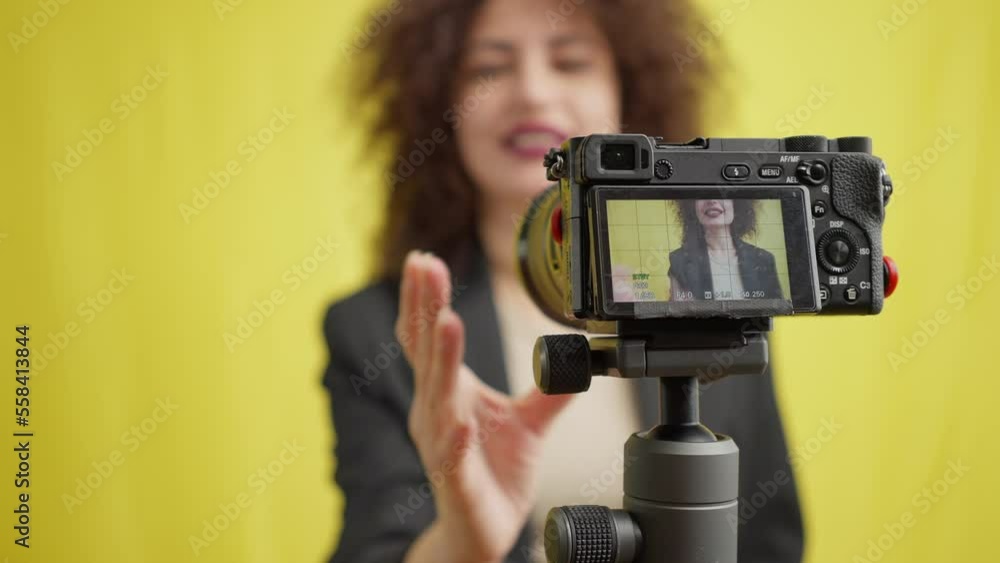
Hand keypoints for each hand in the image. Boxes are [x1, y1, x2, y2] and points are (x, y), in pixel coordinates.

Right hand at [397, 251, 573, 562]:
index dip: (424, 300)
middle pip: (427, 354)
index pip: (428, 338)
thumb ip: (548, 391)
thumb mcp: (528, 423)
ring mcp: (442, 447)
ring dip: (443, 359)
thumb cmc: (492, 472)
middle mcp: (435, 414)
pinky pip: (454, 456)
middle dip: (427, 308)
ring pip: (439, 398)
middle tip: (426, 266)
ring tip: (449, 321)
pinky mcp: (457, 482)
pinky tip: (463, 418)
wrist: (480, 531)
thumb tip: (576, 357)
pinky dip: (456, 436)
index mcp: (446, 393)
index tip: (425, 260)